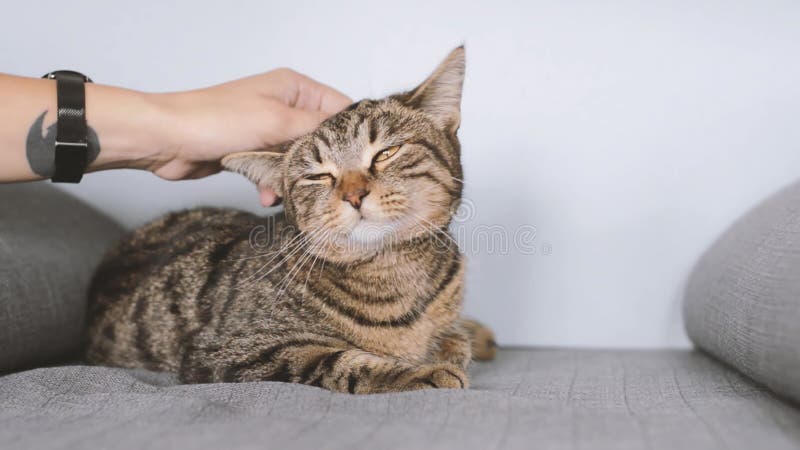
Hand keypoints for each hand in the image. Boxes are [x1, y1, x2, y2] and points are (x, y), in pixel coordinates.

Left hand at [150, 69, 350, 205]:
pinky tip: (265, 195)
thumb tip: (351, 136)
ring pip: (299, 160)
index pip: (339, 109)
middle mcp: (285, 106)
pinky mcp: (254, 152)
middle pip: (320, 140)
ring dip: (293, 179)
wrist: (167, 140)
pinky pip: (276, 171)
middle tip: (320, 184)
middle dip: (319, 164)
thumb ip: (317, 128)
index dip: (349, 136)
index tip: (357, 162)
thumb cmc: (216, 119)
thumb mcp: (276, 121)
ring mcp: (269, 130)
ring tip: (283, 191)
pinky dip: (274, 185)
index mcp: (294, 88)